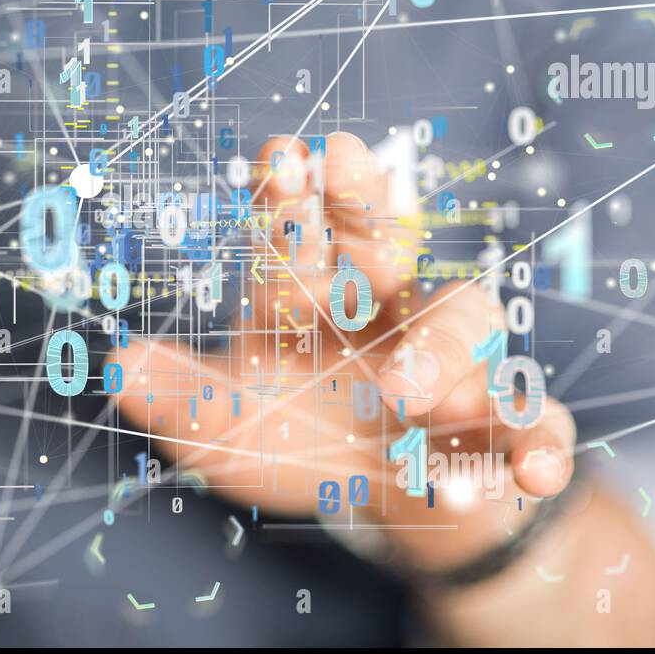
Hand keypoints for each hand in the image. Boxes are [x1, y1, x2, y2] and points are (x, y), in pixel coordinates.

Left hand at [109, 131, 576, 573]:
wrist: (390, 502)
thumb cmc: (301, 445)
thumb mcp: (228, 431)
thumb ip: (181, 401)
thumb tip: (118, 364)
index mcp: (309, 298)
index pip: (294, 234)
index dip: (287, 195)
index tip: (281, 151)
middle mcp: (381, 309)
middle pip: (378, 242)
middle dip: (361, 203)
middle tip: (344, 156)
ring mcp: (448, 359)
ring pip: (459, 323)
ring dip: (437, 348)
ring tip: (405, 389)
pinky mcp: (503, 422)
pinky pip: (533, 422)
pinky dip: (536, 444)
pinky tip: (530, 468)